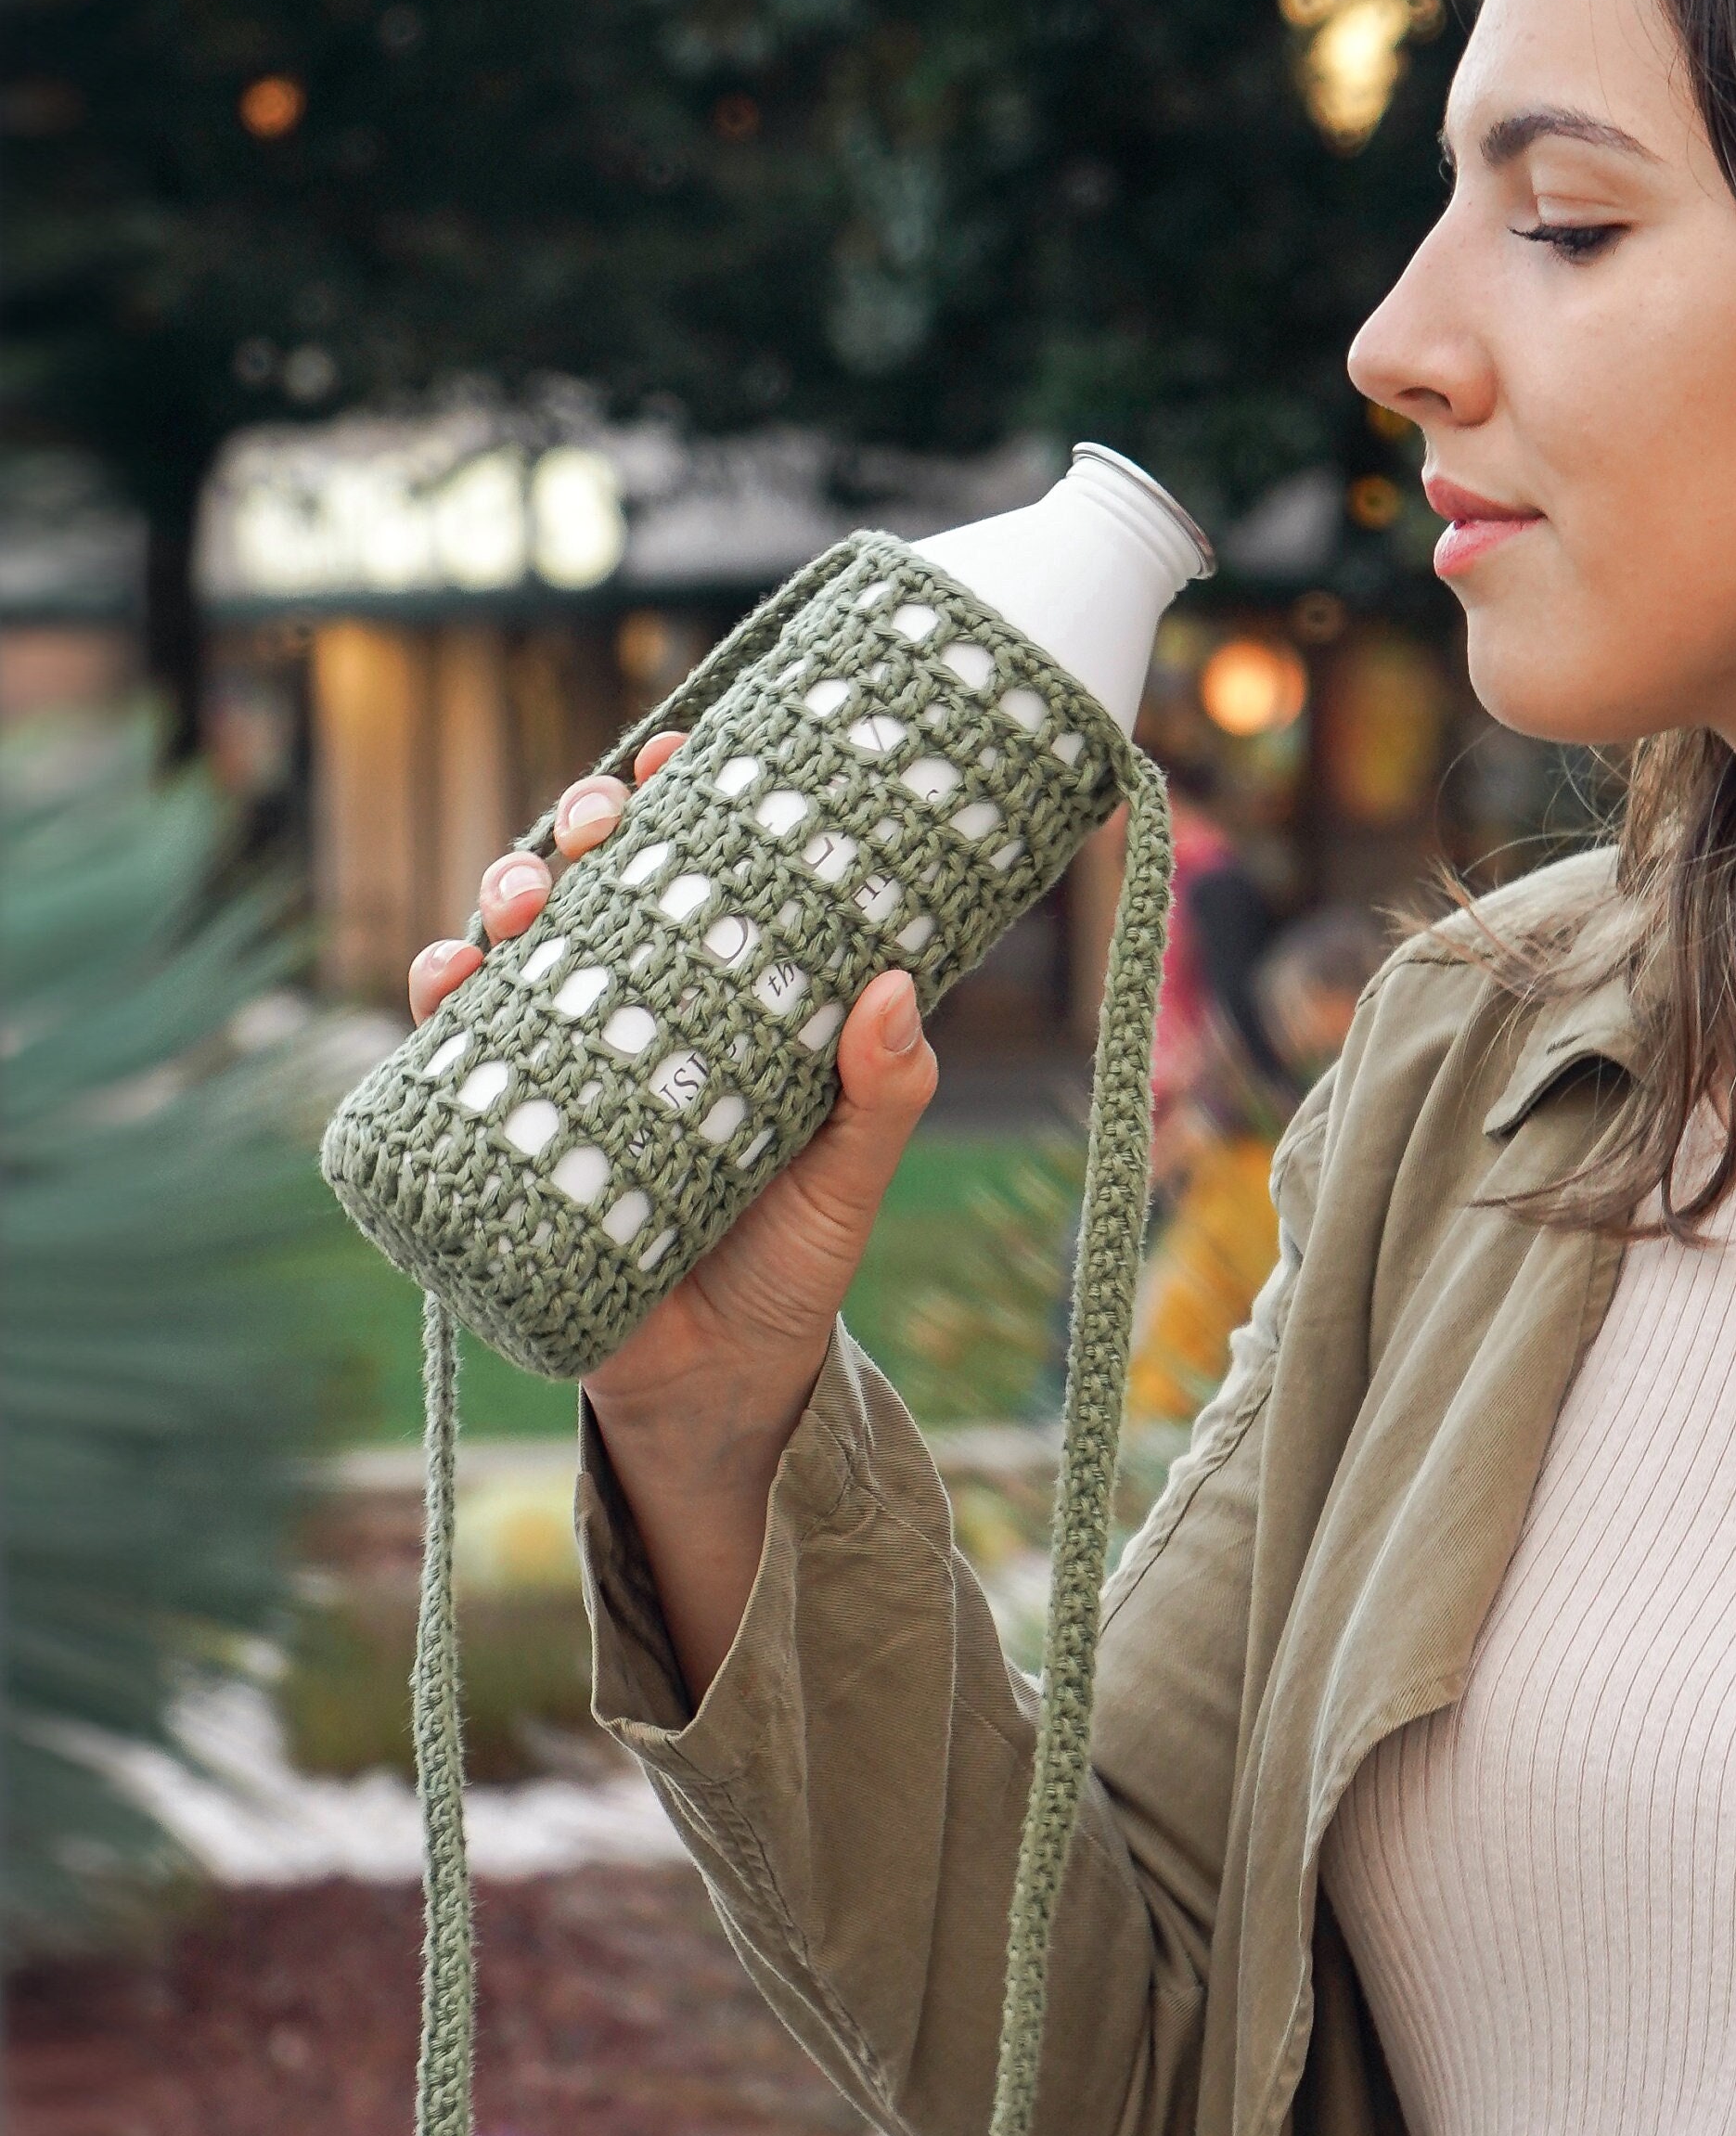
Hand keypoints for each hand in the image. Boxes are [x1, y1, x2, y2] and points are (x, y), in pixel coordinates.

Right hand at [405, 731, 938, 1693]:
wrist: (724, 1385)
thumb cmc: (795, 1263)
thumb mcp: (853, 1173)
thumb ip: (887, 1091)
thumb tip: (896, 988)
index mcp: (721, 1004)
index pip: (696, 879)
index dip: (682, 802)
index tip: (686, 750)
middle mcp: (635, 1020)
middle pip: (594, 894)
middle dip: (584, 833)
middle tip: (600, 819)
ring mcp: (563, 1072)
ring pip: (518, 956)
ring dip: (507, 901)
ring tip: (528, 895)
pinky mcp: (507, 1138)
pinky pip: (454, 1061)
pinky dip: (440, 1007)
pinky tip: (447, 977)